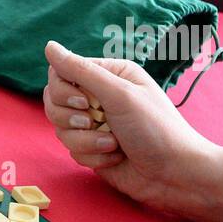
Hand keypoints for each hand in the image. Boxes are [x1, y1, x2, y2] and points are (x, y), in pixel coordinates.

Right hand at [42, 40, 222, 221]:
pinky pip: (72, 149)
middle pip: (54, 101)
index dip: (64, 90)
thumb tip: (49, 46)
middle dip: (71, 118)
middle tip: (94, 122)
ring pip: (61, 128)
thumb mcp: (119, 94)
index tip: (84, 103)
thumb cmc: (155, 129)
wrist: (173, 175)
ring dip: (85, 140)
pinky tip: (115, 157)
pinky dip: (92, 156)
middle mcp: (100, 96)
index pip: (61, 73)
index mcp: (110, 74)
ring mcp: (95, 124)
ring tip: (112, 144)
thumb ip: (81, 71)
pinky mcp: (92, 147)